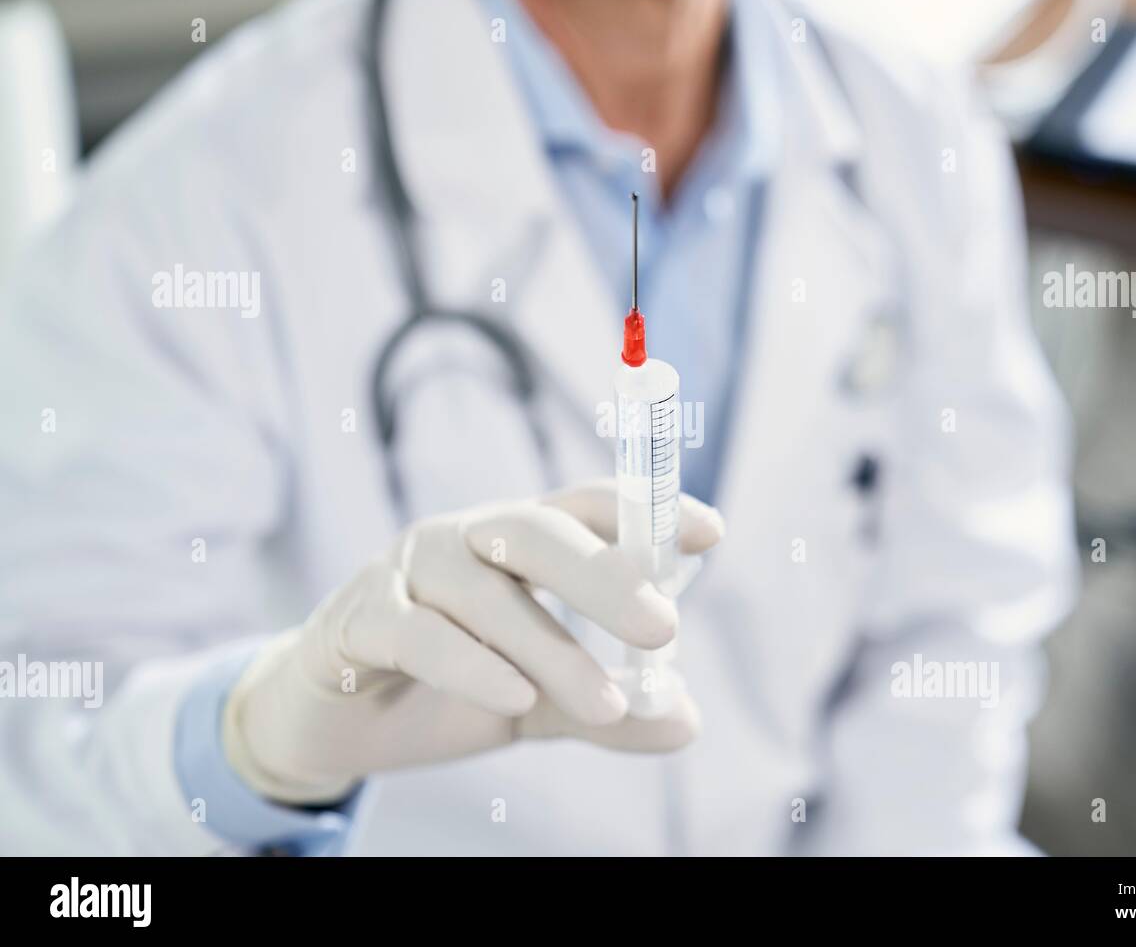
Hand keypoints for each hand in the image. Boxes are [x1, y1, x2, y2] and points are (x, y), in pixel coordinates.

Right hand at [220, 479, 725, 803]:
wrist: (334, 719)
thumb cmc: (445, 688)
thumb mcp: (535, 702)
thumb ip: (603, 709)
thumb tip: (687, 720)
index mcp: (516, 542)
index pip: (585, 507)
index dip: (645, 512)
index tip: (711, 533)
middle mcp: (466, 538)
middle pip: (538, 531)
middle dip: (604, 576)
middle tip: (664, 627)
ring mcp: (408, 571)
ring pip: (486, 592)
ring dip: (551, 649)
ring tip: (604, 703)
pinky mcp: (360, 618)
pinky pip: (419, 633)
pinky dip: (469, 664)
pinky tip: (513, 699)